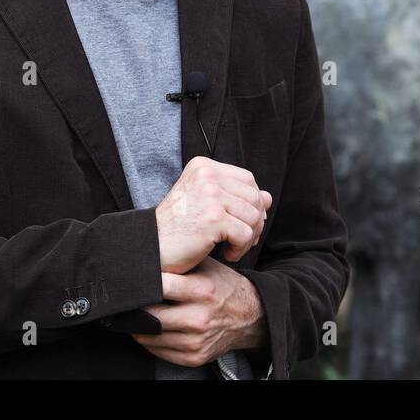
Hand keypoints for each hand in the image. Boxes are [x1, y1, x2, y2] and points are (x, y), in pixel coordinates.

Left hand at [132, 257, 267, 366]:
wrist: (249, 316)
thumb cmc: (223, 286)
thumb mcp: (207, 267)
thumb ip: (181, 263)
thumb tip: (148, 258)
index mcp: (203, 290)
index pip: (162, 287)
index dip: (144, 283)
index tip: (133, 281)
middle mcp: (200, 318)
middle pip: (152, 315)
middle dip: (137, 307)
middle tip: (129, 300)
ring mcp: (197, 341)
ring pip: (151, 336)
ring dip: (140, 325)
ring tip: (138, 314)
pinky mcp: (195, 357)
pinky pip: (159, 352)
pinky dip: (151, 340)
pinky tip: (152, 328)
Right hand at [154, 157, 271, 273]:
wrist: (149, 249)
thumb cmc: (177, 229)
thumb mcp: (206, 205)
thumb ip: (235, 197)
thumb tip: (269, 197)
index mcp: (203, 166)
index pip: (247, 180)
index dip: (251, 203)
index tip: (239, 222)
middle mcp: (207, 175)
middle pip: (254, 197)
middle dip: (253, 222)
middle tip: (238, 239)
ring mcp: (210, 195)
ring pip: (254, 217)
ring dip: (247, 238)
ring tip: (230, 247)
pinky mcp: (213, 218)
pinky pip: (246, 234)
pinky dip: (240, 249)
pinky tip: (225, 253)